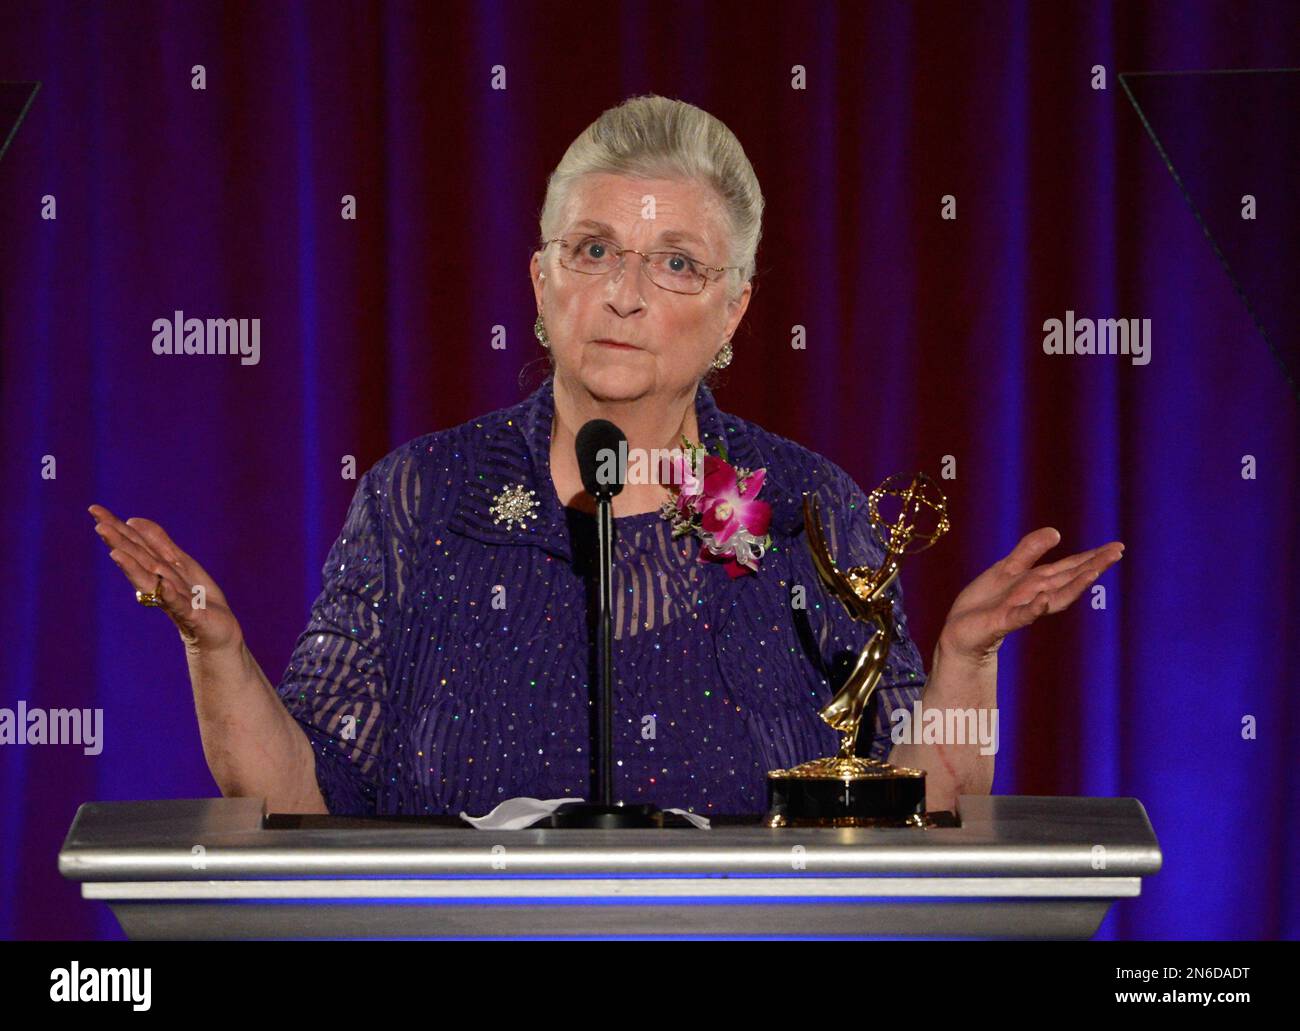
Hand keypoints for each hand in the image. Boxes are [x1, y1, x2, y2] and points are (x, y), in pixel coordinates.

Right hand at [89, 504, 243, 654]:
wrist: (218, 632)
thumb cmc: (197, 598)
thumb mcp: (180, 563)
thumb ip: (158, 543)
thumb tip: (132, 520)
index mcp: (158, 569)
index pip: (134, 544)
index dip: (116, 527)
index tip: (95, 510)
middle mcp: (160, 583)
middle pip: (138, 560)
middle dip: (119, 544)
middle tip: (99, 527)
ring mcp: (174, 600)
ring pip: (151, 581)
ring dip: (133, 568)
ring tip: (116, 553)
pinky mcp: (192, 615)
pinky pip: (180, 604)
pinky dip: (170, 596)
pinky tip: (162, 586)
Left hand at [936, 528, 1123, 666]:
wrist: (959, 631)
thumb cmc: (986, 601)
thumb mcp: (1007, 568)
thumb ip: (1030, 550)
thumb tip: (1057, 532)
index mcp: (1037, 582)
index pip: (1070, 567)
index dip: (1092, 557)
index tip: (1117, 547)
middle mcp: (1035, 595)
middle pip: (1068, 579)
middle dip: (1092, 566)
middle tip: (1117, 554)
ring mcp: (1021, 609)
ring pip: (1053, 597)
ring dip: (1073, 586)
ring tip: (1093, 573)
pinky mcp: (1002, 622)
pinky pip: (1020, 615)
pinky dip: (1033, 609)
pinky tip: (1043, 600)